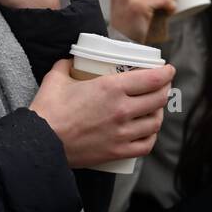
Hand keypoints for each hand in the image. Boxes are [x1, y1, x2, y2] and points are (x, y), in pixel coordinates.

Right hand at [29, 58, 174, 169]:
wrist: (42, 141)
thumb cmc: (50, 108)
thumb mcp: (58, 75)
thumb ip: (67, 64)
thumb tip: (70, 60)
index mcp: (110, 87)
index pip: (151, 79)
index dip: (165, 73)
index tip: (168, 69)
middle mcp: (122, 110)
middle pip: (158, 99)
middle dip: (165, 89)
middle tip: (163, 85)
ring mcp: (122, 133)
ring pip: (155, 122)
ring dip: (159, 112)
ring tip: (155, 108)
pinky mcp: (118, 151)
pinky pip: (146, 144)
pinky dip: (151, 136)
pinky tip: (148, 130)